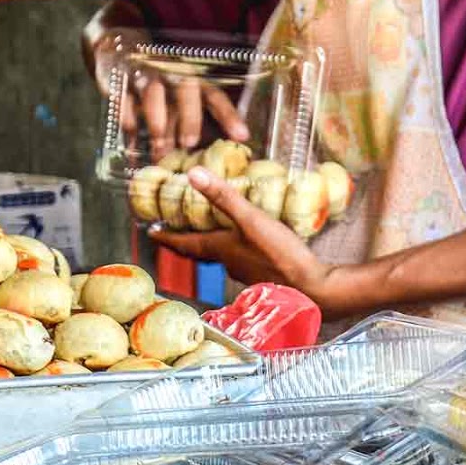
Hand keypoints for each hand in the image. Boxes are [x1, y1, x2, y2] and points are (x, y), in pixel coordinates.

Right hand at [120, 73, 249, 157]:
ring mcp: (147, 76)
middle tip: (189, 143)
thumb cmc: (158, 89)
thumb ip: (193, 125)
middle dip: (190, 117)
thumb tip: (214, 158)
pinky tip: (132, 141)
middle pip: (186, 90)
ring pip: (154, 93)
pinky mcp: (122, 80)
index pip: (215, 96)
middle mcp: (172, 75)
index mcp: (193, 82)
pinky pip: (125, 99)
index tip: (242, 137)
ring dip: (158, 122)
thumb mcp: (180, 101)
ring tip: (159, 149)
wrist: (121, 51)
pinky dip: (129, 119)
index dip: (229, 116)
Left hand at [149, 168, 354, 311]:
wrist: (313, 290)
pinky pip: (244, 260)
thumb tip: (192, 174)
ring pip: (223, 257)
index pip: (185, 244)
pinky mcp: (266, 277)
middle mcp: (229, 264)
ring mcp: (248, 273)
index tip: (151, 232)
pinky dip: (239, 250)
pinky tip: (251, 244)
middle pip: (201, 251)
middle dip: (187, 241)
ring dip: (214, 245)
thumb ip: (224, 197)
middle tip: (176, 231)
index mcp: (221, 250)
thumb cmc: (280, 256)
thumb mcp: (251, 220)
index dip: (167, 237)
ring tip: (213, 231)